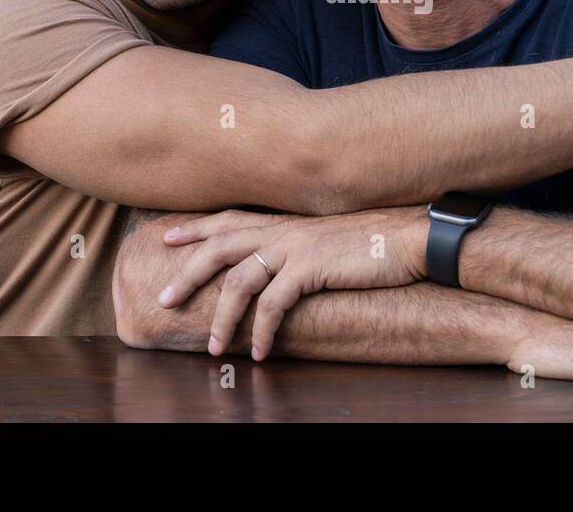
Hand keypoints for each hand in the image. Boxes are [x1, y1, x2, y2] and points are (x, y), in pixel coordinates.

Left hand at [159, 207, 425, 359]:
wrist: (409, 236)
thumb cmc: (373, 240)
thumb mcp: (327, 237)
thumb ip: (299, 246)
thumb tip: (281, 267)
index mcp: (285, 220)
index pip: (229, 219)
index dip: (196, 227)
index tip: (166, 236)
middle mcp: (283, 229)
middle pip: (219, 247)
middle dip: (187, 273)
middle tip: (164, 300)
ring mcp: (295, 247)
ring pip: (239, 281)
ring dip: (222, 317)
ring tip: (213, 347)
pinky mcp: (311, 268)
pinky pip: (274, 304)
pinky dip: (261, 330)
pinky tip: (258, 352)